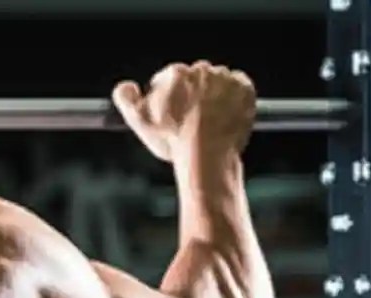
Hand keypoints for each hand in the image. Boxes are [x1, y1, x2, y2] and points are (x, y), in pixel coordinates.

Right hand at [112, 61, 255, 163]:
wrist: (208, 155)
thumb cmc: (172, 140)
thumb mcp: (137, 121)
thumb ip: (124, 98)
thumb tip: (125, 86)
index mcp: (175, 73)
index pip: (167, 79)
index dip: (166, 98)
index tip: (171, 115)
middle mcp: (202, 69)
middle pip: (193, 79)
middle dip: (191, 94)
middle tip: (189, 119)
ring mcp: (226, 78)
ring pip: (216, 82)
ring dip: (212, 95)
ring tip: (207, 120)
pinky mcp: (246, 88)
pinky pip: (238, 86)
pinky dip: (233, 97)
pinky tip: (223, 115)